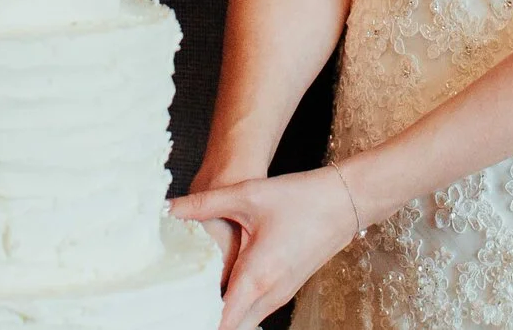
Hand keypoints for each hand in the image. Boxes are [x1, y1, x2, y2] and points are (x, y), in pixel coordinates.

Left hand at [171, 169, 362, 329]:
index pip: (221, 321)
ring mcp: (280, 295)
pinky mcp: (286, 289)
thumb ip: (204, 204)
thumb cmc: (300, 198)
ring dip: (222, 314)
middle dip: (205, 318)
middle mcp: (269, 294)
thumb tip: (167, 209)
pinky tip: (220, 289)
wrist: (345, 201)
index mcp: (257, 276)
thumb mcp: (248, 195)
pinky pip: (255, 311)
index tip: (176, 314)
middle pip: (231, 327)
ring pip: (244, 322)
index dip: (197, 320)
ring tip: (194, 298)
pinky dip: (237, 308)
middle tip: (179, 306)